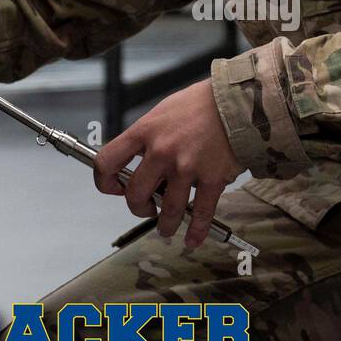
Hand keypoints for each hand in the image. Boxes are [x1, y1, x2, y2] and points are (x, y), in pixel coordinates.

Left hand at [93, 78, 243, 248]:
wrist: (236, 102)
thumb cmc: (200, 104)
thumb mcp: (162, 113)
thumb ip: (148, 138)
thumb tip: (140, 164)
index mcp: (145, 132)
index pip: (106, 162)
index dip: (105, 182)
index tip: (115, 188)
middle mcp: (162, 151)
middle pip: (135, 194)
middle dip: (138, 208)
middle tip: (146, 208)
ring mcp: (187, 167)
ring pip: (167, 210)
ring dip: (165, 225)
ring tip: (166, 228)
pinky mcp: (212, 178)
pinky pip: (201, 213)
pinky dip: (196, 231)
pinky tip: (192, 239)